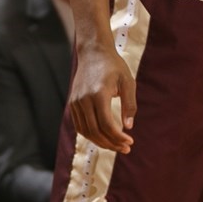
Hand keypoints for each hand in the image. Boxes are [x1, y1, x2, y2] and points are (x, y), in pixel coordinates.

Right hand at [68, 37, 135, 153]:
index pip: (106, 124)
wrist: (93, 53)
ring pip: (85, 131)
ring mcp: (75, 103)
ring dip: (100, 142)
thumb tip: (128, 127)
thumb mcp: (128, 82)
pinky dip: (90, 134)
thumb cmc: (114, 66)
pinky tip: (103, 137)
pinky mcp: (72, 104)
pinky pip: (79, 125)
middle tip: (125, 148)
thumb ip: (129, 105)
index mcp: (98, 95)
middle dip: (111, 143)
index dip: (118, 137)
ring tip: (116, 146)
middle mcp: (83, 101)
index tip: (130, 142)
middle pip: (95, 131)